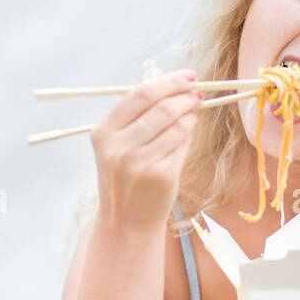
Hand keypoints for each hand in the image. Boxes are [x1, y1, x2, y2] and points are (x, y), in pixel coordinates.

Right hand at [90, 69, 202, 232]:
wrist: (126, 222)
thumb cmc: (125, 177)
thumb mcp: (118, 144)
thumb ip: (138, 113)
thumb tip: (167, 79)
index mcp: (103, 132)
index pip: (140, 94)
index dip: (169, 82)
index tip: (188, 76)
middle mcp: (118, 147)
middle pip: (161, 107)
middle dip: (184, 96)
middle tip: (197, 93)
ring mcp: (139, 163)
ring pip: (176, 125)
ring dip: (190, 114)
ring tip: (193, 112)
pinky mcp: (160, 176)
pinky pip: (182, 145)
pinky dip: (189, 134)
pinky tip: (188, 132)